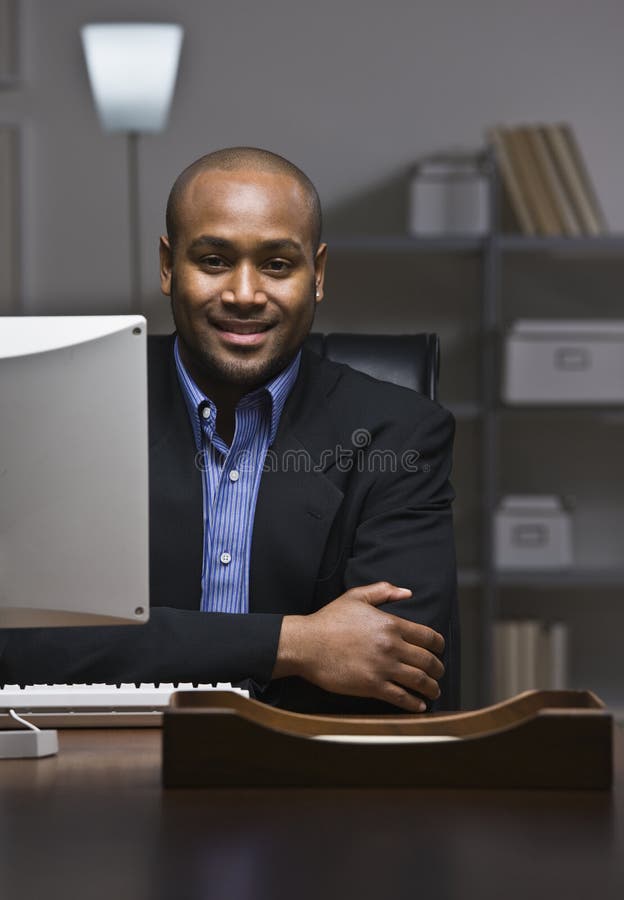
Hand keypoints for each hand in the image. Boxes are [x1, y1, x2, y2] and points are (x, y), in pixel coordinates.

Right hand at [273, 582, 444, 711]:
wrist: (307, 644)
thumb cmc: (329, 620)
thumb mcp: (356, 597)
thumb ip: (383, 591)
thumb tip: (407, 593)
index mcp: (391, 624)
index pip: (428, 636)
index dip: (439, 645)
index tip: (439, 650)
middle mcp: (391, 646)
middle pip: (428, 661)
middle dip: (438, 669)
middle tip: (439, 673)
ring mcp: (383, 668)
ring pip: (419, 681)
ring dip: (431, 688)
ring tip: (434, 692)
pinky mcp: (372, 686)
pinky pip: (401, 697)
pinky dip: (414, 703)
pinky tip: (418, 705)